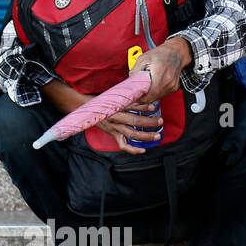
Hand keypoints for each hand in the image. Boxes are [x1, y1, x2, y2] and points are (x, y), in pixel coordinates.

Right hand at [40, 78, 158, 155]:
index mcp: (116, 106)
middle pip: (136, 122)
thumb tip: (143, 95)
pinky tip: (142, 150)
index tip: (155, 106)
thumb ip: (128, 97)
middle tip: (160, 122)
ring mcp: (114, 128)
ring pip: (132, 134)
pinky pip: (123, 145)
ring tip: (157, 136)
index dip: (145, 107)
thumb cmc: (102, 101)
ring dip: (146, 136)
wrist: (85, 109)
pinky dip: (133, 149)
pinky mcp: (113, 134)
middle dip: (150, 122)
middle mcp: (116, 118)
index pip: (133, 107)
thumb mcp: (114, 96)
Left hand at [129, 37, 191, 102]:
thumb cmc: (161, 53)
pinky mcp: (174, 88)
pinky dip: (156, 92)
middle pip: (152, 99)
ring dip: (150, 95)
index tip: (134, 95)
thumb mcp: (143, 59)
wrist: (175, 52)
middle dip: (143, 97)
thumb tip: (129, 82)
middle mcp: (168, 83)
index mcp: (160, 75)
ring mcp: (172, 86)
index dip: (139, 98)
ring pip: (157, 98)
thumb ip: (134, 71)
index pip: (148, 96)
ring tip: (146, 86)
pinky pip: (162, 94)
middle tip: (138, 91)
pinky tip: (153, 85)